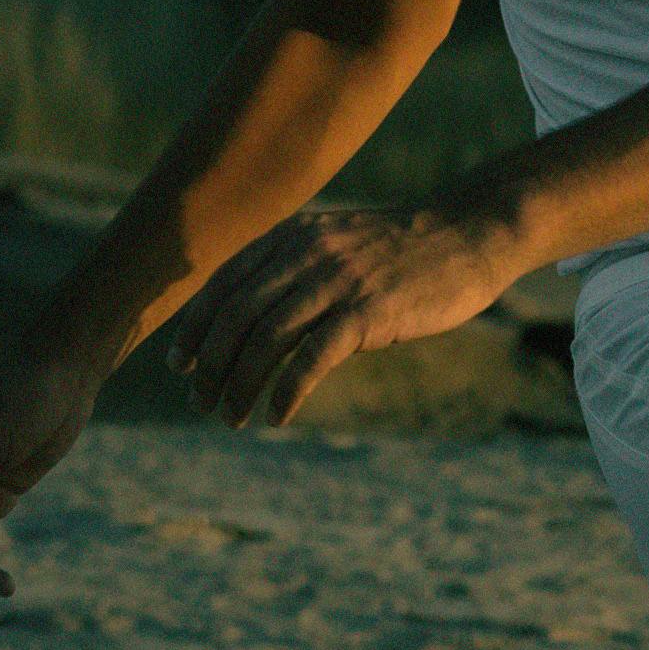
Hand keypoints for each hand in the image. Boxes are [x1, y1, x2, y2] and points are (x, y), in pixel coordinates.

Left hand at [168, 199, 510, 430]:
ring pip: (266, 339)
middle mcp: (307, 254)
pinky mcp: (369, 312)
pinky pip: (312, 359)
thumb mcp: (339, 242)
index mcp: (293, 236)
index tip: (180, 362)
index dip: (195, 326)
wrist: (468, 233)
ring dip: (240, 385)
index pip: (225, 283)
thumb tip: (259, 319)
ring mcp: (338, 281)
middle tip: (200, 401)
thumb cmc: (403, 249)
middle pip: (236, 315)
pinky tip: (277, 415)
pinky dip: (286, 392)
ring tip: (232, 415)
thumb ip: (297, 268)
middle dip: (210, 365)